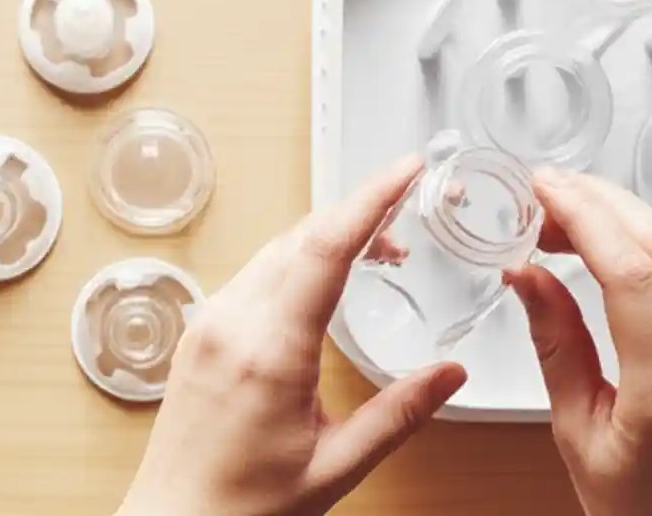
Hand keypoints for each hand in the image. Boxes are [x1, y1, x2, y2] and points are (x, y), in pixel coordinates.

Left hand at [118, 156, 466, 515]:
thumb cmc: (244, 507)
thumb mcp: (337, 466)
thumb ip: (399, 414)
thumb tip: (451, 373)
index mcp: (269, 350)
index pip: (326, 247)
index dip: (371, 198)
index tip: (405, 169)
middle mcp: (231, 322)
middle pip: (303, 236)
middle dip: (360, 213)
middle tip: (410, 214)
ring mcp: (209, 322)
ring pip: (277, 248)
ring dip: (329, 236)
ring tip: (381, 249)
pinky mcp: (201, 331)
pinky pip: (255, 272)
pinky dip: (299, 258)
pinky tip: (324, 277)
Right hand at [506, 168, 651, 515]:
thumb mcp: (577, 433)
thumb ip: (556, 344)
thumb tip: (528, 275)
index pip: (631, 272)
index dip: (584, 215)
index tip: (546, 188)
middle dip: (606, 203)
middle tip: (553, 192)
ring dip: (637, 222)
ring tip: (580, 217)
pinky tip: (633, 248)